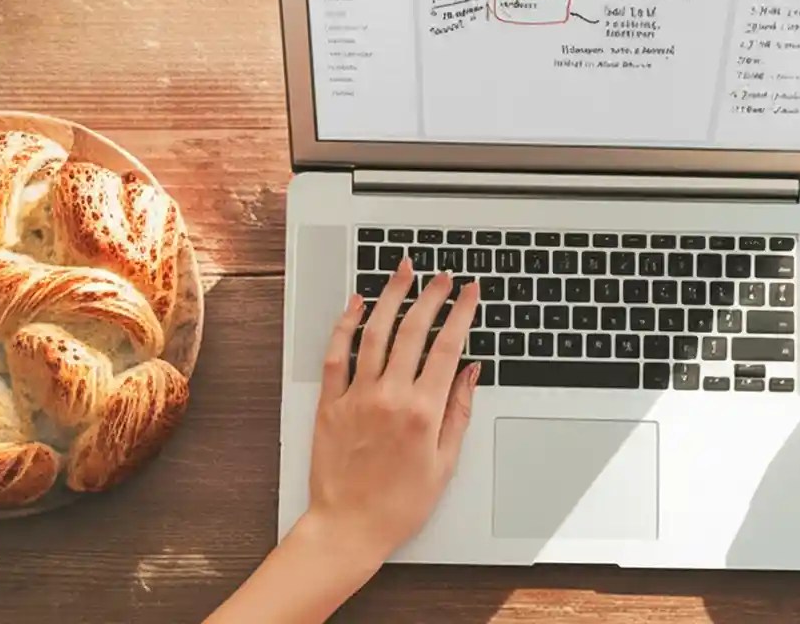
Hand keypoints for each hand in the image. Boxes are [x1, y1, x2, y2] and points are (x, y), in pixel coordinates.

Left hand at [298, 259, 481, 572]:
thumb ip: (459, 411)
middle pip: (414, 330)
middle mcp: (390, 397)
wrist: (349, 527)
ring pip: (375, 332)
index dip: (461, 313)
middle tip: (441, 276)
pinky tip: (357, 304)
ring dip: (391, 297)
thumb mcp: (446, 462)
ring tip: (402, 273)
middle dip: (431, 295)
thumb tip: (470, 372)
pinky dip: (346, 325)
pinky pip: (337, 354)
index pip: (447, 347)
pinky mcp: (330, 403)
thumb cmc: (399, 503)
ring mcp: (357, 397)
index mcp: (423, 411)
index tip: (469, 292)